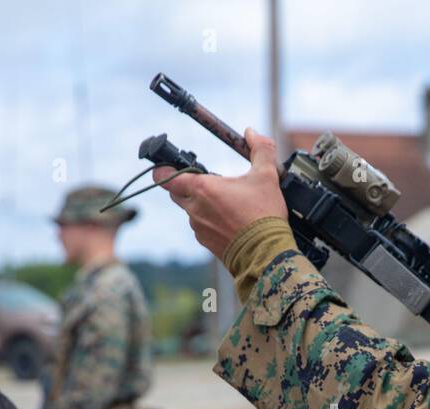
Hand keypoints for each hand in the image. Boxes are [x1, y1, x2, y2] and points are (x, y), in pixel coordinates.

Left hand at [152, 128, 288, 258]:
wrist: (267, 255)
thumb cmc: (263, 215)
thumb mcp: (267, 176)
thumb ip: (260, 149)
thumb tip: (252, 133)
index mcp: (202, 189)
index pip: (164, 177)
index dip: (162, 169)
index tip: (167, 165)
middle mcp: (194, 209)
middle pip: (176, 192)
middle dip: (186, 184)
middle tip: (206, 181)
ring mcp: (198, 228)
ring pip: (190, 210)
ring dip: (201, 204)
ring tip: (226, 204)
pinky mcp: (206, 243)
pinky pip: (201, 227)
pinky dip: (210, 222)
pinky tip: (230, 221)